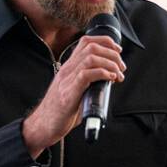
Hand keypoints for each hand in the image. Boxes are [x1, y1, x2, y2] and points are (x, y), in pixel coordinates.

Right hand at [22, 34, 125, 156]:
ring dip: (110, 64)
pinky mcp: (69, 93)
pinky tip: (110, 79)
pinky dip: (102, 74)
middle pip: (92, 47)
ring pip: (91, 58)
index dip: (105, 41)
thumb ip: (89, 80)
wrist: (44, 125)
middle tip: (121, 67)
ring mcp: (67, 80)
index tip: (118, 50)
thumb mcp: (76, 88)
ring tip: (118, 75)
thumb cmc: (62, 109)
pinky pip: (86, 75)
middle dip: (112, 54)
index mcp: (69, 67)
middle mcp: (67, 70)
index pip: (86, 42)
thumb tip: (110, 78)